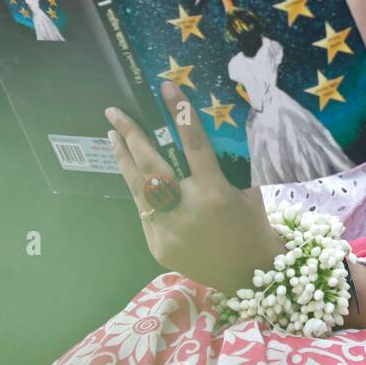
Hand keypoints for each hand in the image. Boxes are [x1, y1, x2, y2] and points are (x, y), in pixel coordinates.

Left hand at [105, 80, 286, 293]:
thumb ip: (222, 168)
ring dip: (123, 160)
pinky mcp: (157, 246)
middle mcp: (188, 211)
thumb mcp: (247, 191)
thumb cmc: (254, 227)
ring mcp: (168, 231)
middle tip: (114, 112)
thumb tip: (197, 138)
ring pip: (137, 188)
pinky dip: (141, 191)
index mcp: (215, 193)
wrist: (249, 278)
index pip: (193, 143)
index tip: (165, 87)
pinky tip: (135, 174)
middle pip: (151, 165)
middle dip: (131, 135)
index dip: (179, 113)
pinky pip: (145, 211)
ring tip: (111, 136)